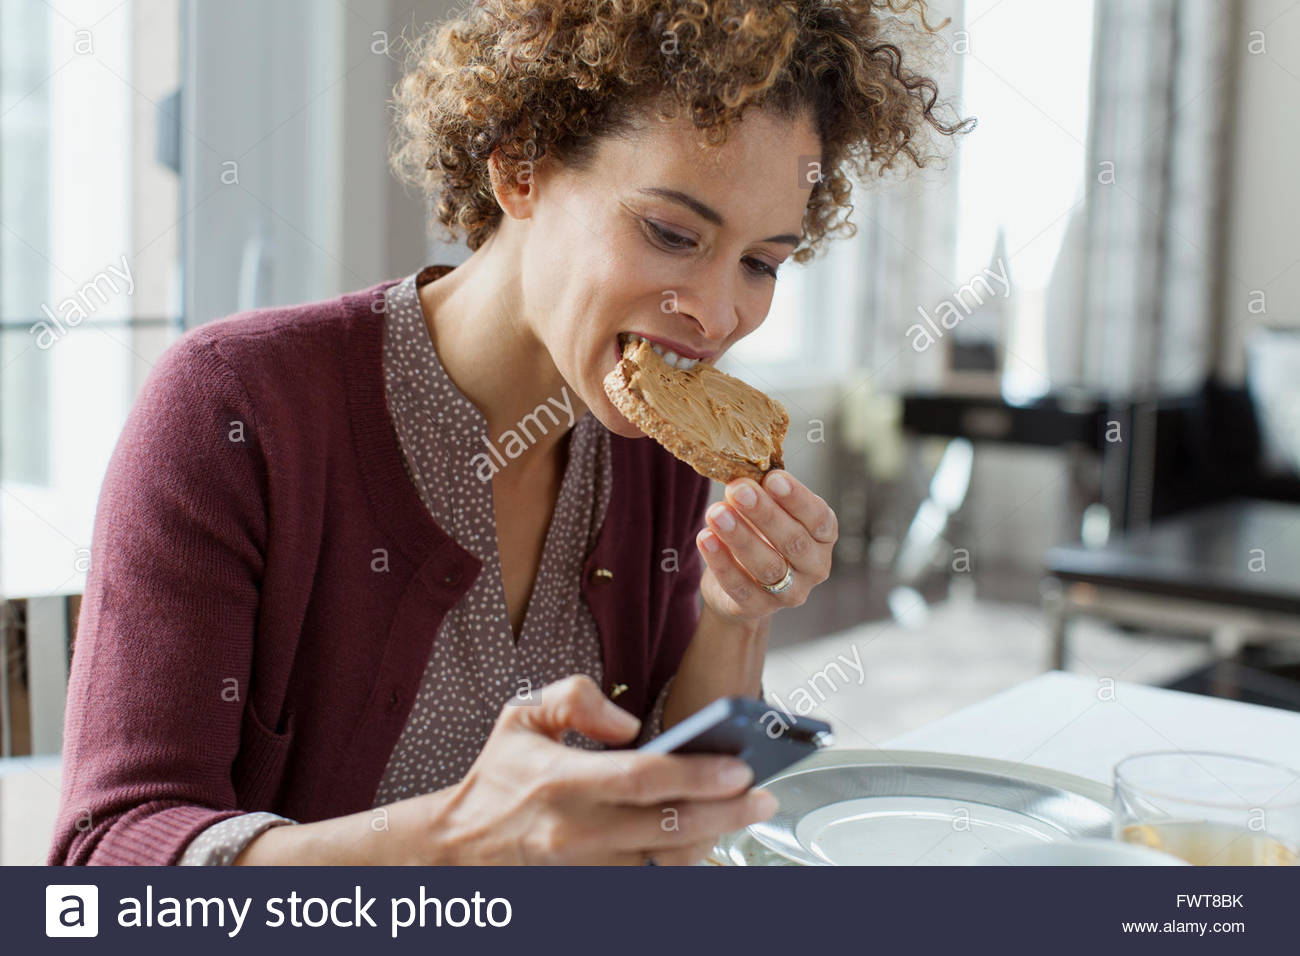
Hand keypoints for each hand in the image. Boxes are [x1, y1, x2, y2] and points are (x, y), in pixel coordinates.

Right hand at [422, 675, 777, 864]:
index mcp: (561, 782)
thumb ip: (576, 699)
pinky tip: (706, 844)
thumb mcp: (521, 715)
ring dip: (711, 841)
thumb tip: (628, 723)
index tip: (739, 768)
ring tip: (739, 814)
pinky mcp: (591, 889)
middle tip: (763, 796)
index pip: (642, 780)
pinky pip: (649, 881)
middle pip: (668, 829)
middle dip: (726, 813)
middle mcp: (576, 832)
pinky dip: (680, 866)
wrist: (457, 847)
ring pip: (666, 862)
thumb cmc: (498, 779)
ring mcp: (586, 869)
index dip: (697, 775)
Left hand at [696, 469, 836, 622]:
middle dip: (764, 513)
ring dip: (740, 537)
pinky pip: (739, 586)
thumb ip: (762, 493)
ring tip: (716, 513)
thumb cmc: (760, 535)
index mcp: (823, 537)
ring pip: (768, 565)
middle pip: (793, 541)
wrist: (741, 584)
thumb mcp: (768, 511)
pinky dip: (721, 561)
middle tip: (738, 489)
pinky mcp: (758, 608)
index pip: (819, 518)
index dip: (797, 498)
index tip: (772, 478)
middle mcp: (814, 567)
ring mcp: (789, 593)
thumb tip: (743, 472)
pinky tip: (705, 538)